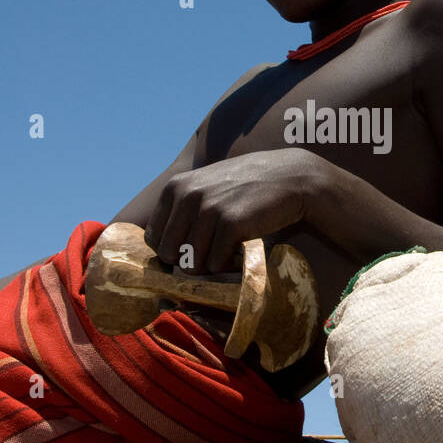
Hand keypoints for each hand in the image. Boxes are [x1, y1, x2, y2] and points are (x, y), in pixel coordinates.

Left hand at [145, 148, 326, 273]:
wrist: (289, 177)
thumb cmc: (245, 187)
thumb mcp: (205, 187)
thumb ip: (181, 210)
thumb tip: (162, 253)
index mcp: (175, 188)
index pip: (154, 238)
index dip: (174, 249)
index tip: (196, 246)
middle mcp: (187, 196)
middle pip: (170, 255)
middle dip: (190, 261)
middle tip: (214, 251)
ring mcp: (209, 209)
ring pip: (191, 264)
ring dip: (212, 265)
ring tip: (229, 249)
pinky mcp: (231, 224)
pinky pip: (215, 265)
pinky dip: (229, 266)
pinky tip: (242, 250)